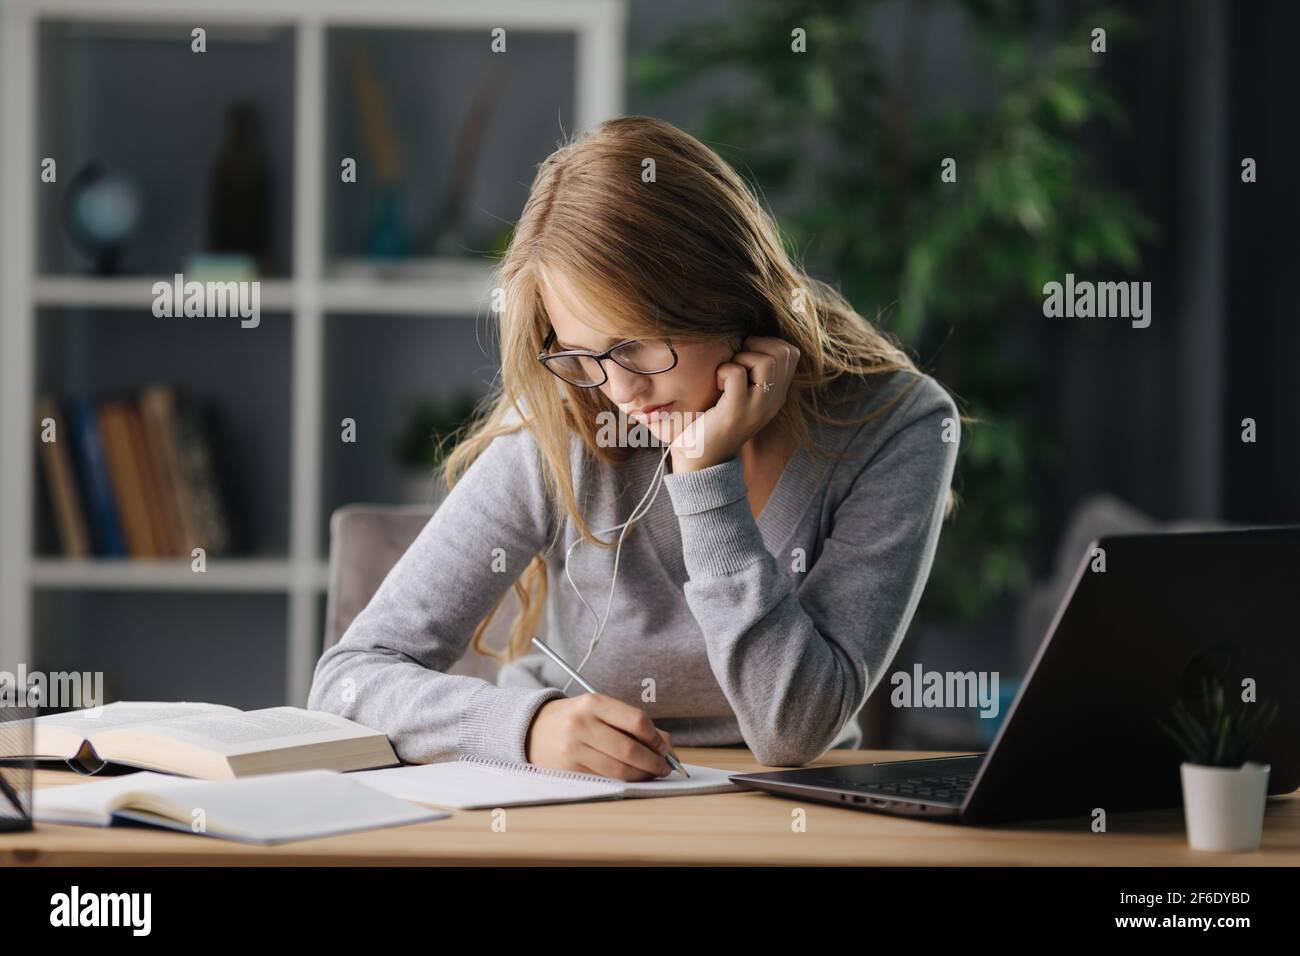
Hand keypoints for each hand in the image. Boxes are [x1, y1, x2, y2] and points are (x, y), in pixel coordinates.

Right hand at [525, 693, 675, 780]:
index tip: (666, 748)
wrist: (534, 729)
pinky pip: (605, 779)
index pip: (636, 721)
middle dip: (653, 762)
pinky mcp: (568, 769)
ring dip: (642, 775)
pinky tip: (631, 777)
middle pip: (629, 749)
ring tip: (651, 774)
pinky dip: (624, 781)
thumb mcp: (600, 710)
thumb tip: (666, 745)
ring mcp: (573, 748)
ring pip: (618, 769)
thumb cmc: (577, 718)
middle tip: (665, 767)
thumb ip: (633, 723)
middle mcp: (581, 724)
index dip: (657, 738)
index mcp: (593, 703)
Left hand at [670, 335, 799, 472]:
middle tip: (737, 361)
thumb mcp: (739, 395)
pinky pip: (737, 373)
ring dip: (741, 358)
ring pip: (766, 361)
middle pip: (782, 352)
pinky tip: (717, 386)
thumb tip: (745, 337)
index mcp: (776, 395)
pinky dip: (724, 371)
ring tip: (727, 375)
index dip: (767, 342)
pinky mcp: (736, 412)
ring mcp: (757, 408)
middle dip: (756, 345)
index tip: (746, 356)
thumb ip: (750, 372)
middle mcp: (772, 401)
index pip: (791, 352)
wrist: (701, 461)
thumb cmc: (713, 421)